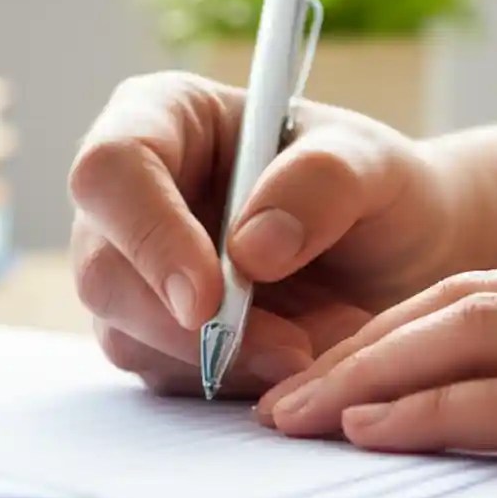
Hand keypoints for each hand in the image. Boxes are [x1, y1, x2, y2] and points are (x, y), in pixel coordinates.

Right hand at [67, 71, 479, 397]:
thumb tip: (249, 249)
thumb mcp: (377, 165)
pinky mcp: (148, 333)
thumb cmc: (377, 191)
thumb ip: (324, 184)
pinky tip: (283, 361)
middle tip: (281, 349)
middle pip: (101, 269)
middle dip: (180, 324)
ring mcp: (130, 270)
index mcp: (163, 118)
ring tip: (305, 350)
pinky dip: (225, 379)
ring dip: (214, 359)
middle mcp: (127, 196)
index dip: (147, 234)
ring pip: (123, 332)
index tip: (207, 297)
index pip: (111, 169)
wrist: (395, 263)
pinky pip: (160, 373)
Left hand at [258, 268, 496, 467]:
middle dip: (359, 352)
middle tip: (278, 406)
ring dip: (376, 368)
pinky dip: (433, 409)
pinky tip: (366, 428)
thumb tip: (377, 430)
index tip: (305, 385)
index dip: (381, 338)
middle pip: (467, 303)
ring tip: (301, 414)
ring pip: (481, 328)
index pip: (477, 302)